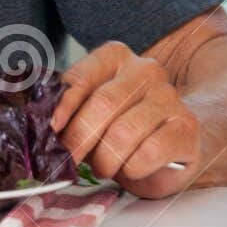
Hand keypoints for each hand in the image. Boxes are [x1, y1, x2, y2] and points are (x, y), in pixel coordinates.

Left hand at [50, 41, 200, 198]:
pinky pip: (149, 152)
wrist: (173, 144)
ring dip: (106, 159)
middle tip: (70, 160)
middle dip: (80, 138)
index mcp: (114, 58)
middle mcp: (145, 70)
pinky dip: (132, 168)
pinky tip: (130, 168)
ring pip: (124, 132)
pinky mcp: (186, 127)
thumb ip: (70, 111)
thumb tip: (41, 129)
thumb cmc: (122, 127)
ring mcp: (169, 97)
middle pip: (102, 104)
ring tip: (103, 167)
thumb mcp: (91, 114)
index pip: (82, 77)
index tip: (51, 127)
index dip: (63, 104)